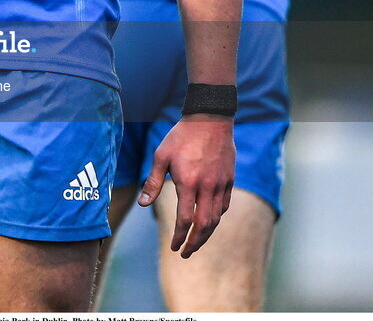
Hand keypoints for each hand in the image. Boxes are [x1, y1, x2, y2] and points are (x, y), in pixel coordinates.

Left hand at [138, 114, 234, 257]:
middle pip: (204, 225)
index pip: (185, 219)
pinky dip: (216, 218)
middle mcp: (207, 187)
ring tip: (196, 242)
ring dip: (206, 234)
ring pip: (216, 218)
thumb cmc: (181, 136)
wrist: (209, 118)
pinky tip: (208, 221)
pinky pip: (224, 205)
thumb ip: (153, 182)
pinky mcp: (229, 179)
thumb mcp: (161, 155)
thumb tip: (142, 204)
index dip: (179, 237)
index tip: (174, 247)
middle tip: (186, 253)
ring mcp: (221, 184)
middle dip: (195, 243)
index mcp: (188, 182)